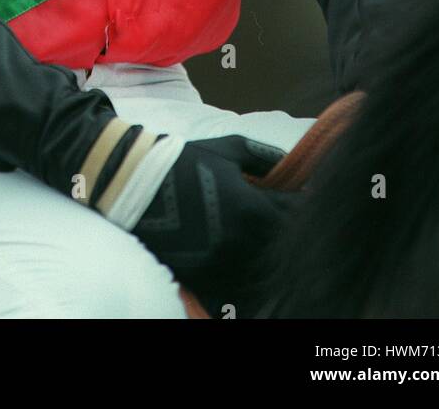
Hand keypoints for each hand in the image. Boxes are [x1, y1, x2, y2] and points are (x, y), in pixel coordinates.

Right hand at [129, 135, 299, 316]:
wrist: (135, 184)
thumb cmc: (184, 161)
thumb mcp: (228, 148)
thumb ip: (263, 155)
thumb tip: (289, 164)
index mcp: (252, 207)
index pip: (297, 216)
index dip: (304, 210)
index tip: (303, 203)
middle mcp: (242, 241)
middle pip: (284, 249)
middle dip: (290, 235)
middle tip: (285, 223)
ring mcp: (222, 263)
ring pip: (263, 272)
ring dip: (269, 258)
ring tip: (264, 245)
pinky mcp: (203, 278)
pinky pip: (237, 289)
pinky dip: (246, 279)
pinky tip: (245, 265)